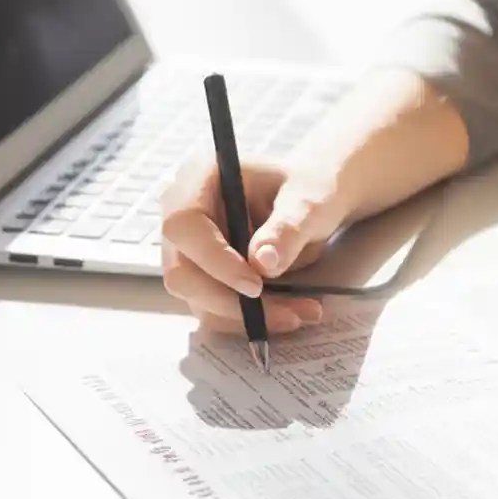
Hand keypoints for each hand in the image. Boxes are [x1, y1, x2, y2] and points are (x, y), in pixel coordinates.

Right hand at [161, 156, 347, 332]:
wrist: (315, 202)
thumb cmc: (309, 189)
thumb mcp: (309, 201)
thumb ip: (288, 227)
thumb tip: (263, 263)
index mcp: (200, 179)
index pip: (184, 226)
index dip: (214, 260)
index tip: (255, 285)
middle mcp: (184, 216)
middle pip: (182, 272)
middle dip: (232, 301)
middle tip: (289, 313)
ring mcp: (189, 250)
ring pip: (199, 299)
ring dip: (248, 316)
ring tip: (301, 313)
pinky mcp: (204, 278)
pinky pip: (215, 309)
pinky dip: (251, 319)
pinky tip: (290, 314)